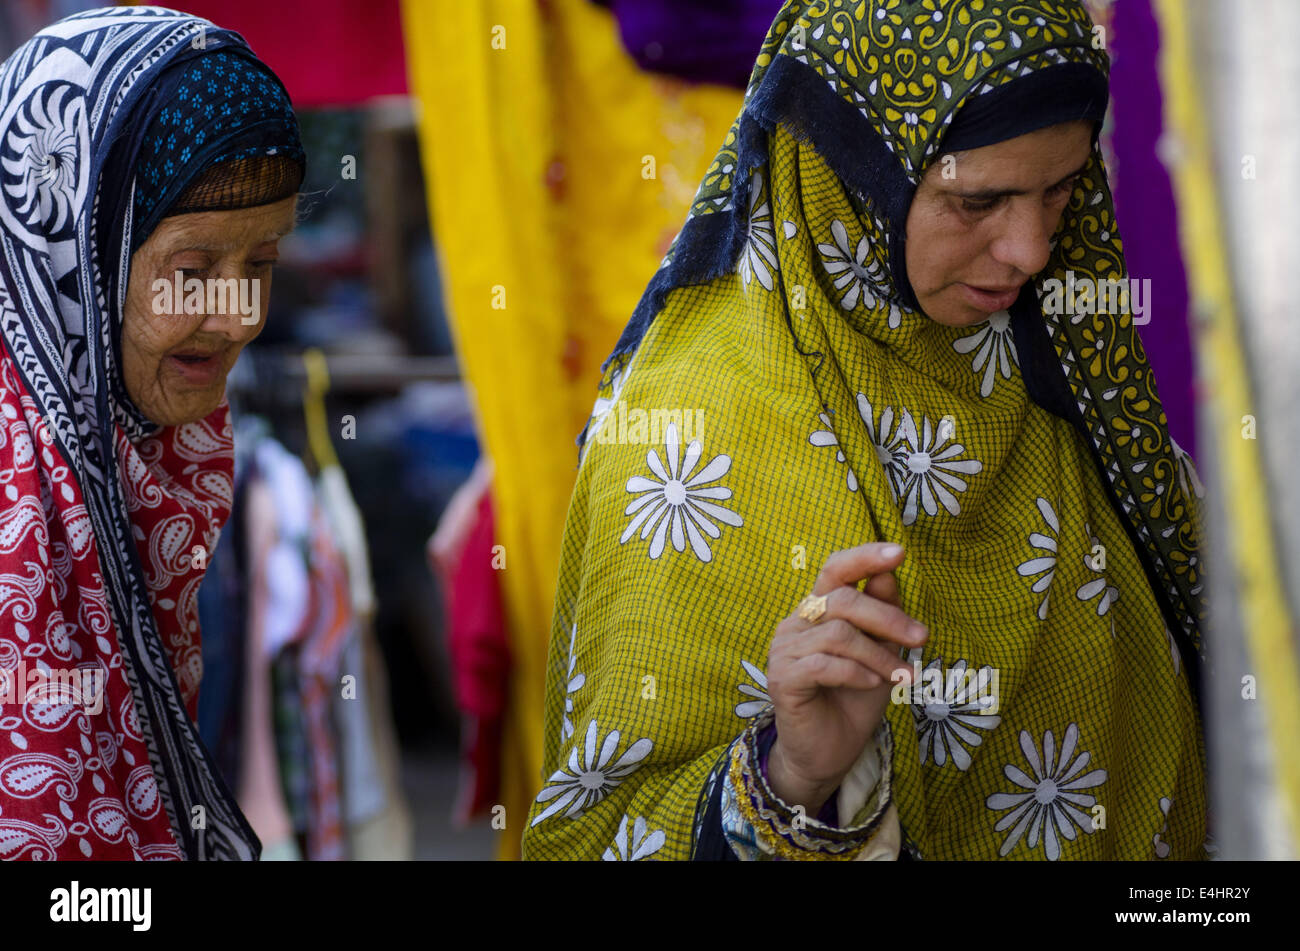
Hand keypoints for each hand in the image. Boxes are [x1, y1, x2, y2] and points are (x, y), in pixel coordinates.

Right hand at [764, 542, 926, 814]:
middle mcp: (796, 623)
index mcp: (818, 610)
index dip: (864, 556)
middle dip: (888, 618)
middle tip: (922, 639)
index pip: (835, 570)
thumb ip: (882, 613)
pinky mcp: (781, 678)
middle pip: (843, 600)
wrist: (830, 752)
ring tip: (902, 677)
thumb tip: (890, 572)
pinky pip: (825, 664)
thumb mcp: (880, 652)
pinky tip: (873, 685)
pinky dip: (857, 673)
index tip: (899, 552)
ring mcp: (784, 649)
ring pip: (839, 634)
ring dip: (879, 655)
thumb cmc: (854, 699)